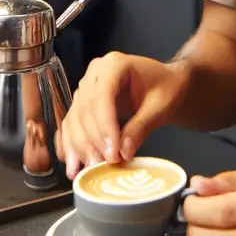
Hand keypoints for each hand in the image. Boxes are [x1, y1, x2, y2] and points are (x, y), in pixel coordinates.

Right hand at [55, 52, 189, 177]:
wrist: (165, 84)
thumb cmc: (166, 89)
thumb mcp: (160, 106)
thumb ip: (141, 126)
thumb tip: (123, 152)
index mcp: (114, 64)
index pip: (102, 97)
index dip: (104, 127)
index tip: (112, 153)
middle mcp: (94, 73)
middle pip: (85, 109)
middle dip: (92, 141)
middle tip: (101, 166)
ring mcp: (86, 87)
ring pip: (74, 119)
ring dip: (78, 147)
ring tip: (85, 171)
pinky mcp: (82, 103)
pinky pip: (71, 124)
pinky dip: (69, 145)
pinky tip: (72, 164)